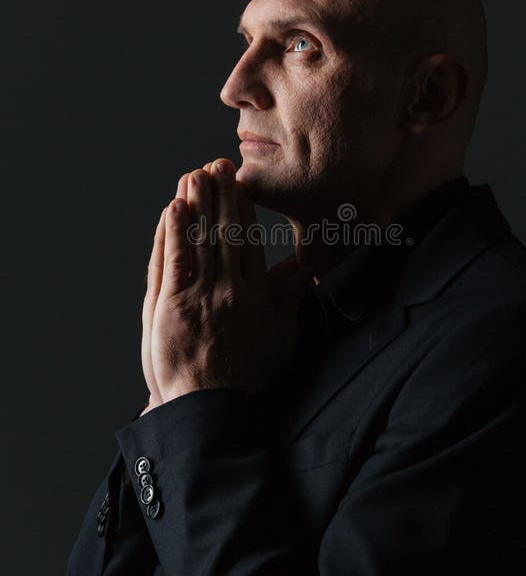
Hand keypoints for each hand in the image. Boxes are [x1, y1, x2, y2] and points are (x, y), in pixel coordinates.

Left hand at [141, 158, 312, 406]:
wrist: (214, 411)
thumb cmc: (248, 379)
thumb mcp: (281, 339)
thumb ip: (289, 300)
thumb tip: (303, 269)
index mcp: (255, 296)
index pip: (248, 241)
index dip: (241, 209)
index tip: (238, 184)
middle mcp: (229, 290)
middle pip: (224, 233)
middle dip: (219, 196)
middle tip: (217, 165)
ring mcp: (200, 297)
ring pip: (199, 241)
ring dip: (196, 205)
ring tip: (194, 175)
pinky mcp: (172, 308)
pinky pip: (174, 263)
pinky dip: (173, 234)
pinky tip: (173, 208)